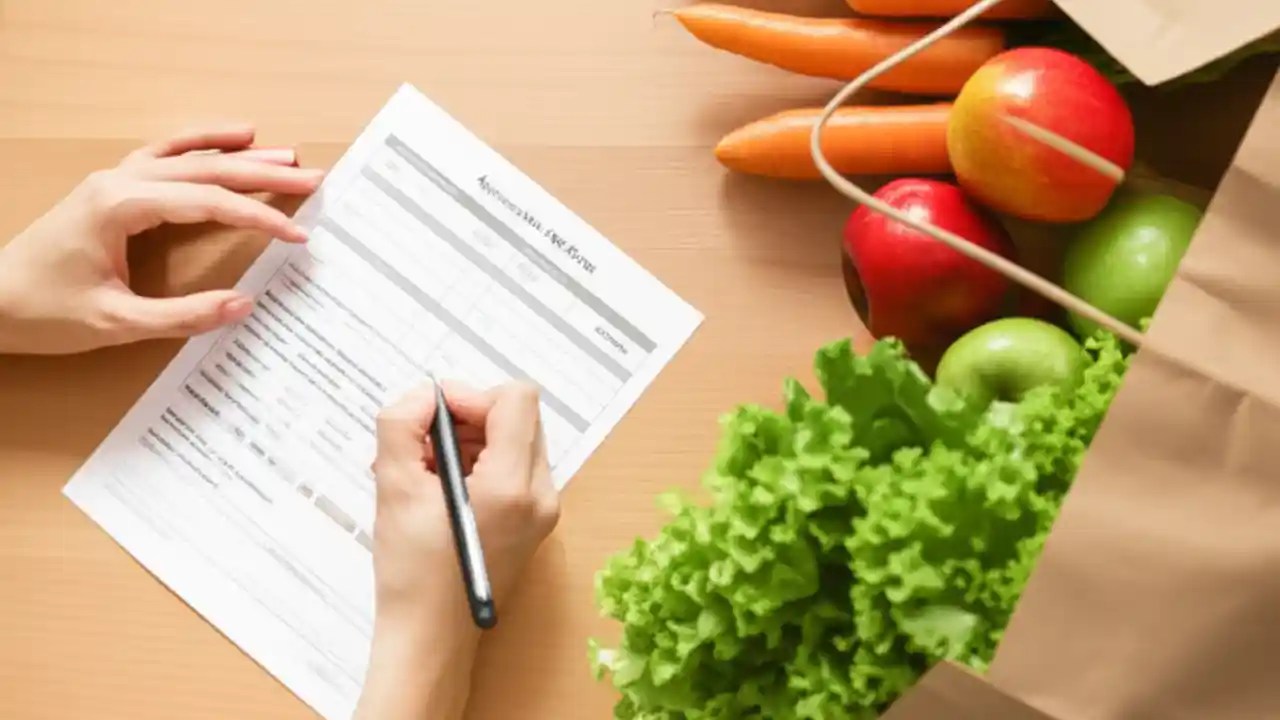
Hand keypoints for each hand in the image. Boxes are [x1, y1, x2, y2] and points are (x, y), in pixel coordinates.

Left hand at [0, 124, 322, 354]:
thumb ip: (183, 316)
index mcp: (122, 206)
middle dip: (263, 175)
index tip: (297, 233)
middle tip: (313, 177)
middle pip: (206, 170)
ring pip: (187, 156)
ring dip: (237, 155)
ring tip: (283, 155)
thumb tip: (242, 305)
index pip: (208, 202)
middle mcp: (120, 182)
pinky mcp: (111, 189)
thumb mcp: (116, 323)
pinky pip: (163, 155)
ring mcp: (114, 180)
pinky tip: (229, 141)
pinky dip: (199, 145)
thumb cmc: (44, 312)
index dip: (258, 216)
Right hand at [355, 379, 559, 719]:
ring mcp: (542, 511)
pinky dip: (479, 465)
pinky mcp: (534, 523)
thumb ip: (401, 425)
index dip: (469, 395)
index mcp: (511, 486)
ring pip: (515, 441)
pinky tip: (440, 490)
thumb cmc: (413, 575)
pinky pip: (514, 470)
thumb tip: (422, 395)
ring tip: (424, 471)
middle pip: (518, 417)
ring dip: (470, 441)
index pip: (515, 399)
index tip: (433, 415)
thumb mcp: (394, 488)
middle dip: (467, 418)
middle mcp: (539, 495)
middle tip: (423, 444)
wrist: (430, 638)